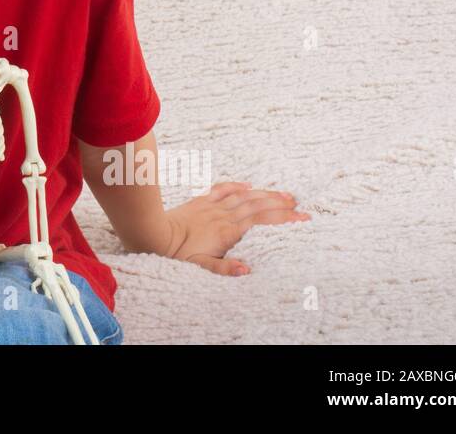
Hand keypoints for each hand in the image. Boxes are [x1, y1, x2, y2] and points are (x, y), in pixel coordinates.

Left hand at [161, 181, 309, 275]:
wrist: (154, 234)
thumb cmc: (178, 254)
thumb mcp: (201, 266)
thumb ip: (224, 268)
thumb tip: (246, 270)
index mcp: (227, 231)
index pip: (262, 222)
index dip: (283, 218)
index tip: (301, 216)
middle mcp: (223, 216)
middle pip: (257, 206)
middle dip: (280, 204)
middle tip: (299, 204)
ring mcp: (212, 206)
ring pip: (244, 196)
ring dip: (264, 194)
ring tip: (283, 193)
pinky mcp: (201, 202)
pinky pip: (221, 190)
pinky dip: (235, 186)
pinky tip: (247, 185)